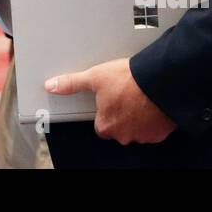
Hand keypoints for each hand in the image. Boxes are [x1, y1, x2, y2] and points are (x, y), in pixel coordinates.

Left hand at [45, 58, 175, 143]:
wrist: (158, 80)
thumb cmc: (129, 80)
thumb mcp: (94, 77)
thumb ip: (72, 84)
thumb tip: (52, 85)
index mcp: (105, 125)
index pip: (100, 124)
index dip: (104, 110)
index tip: (110, 99)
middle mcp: (123, 135)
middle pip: (118, 127)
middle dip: (122, 114)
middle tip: (126, 95)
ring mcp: (142, 135)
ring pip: (136, 128)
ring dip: (137, 117)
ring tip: (139, 97)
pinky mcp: (159, 132)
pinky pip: (153, 128)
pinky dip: (152, 118)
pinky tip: (150, 104)